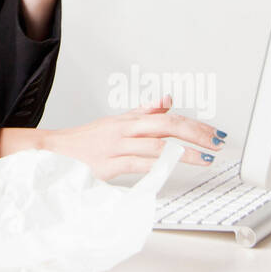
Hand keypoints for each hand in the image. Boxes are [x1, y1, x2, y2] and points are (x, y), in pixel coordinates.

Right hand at [36, 94, 224, 180]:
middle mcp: (125, 130)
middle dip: (195, 134)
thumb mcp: (116, 123)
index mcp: (129, 120)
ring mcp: (116, 146)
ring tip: (204, 158)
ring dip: (183, 152)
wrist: (53, 151)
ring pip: (155, 145)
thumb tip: (168, 101)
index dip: (194, 124)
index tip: (214, 134)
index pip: (168, 117)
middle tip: (216, 143)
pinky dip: (156, 167)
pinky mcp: (108, 164)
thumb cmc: (86, 140)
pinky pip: (137, 164)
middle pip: (165, 125)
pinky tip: (172, 170)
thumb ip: (143, 113)